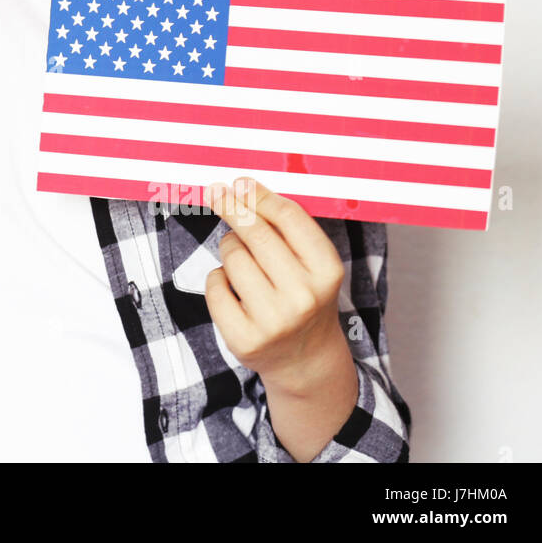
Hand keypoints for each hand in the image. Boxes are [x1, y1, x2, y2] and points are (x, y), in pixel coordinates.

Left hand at [204, 177, 348, 391]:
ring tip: (244, 264)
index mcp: (327, 271)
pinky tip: (234, 290)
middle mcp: (303, 296)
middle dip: (231, 208)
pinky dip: (218, 279)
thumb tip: (241, 188)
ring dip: (230, 249)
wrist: (304, 360)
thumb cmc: (303, 296)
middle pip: (255, 232)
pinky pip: (214, 284)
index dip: (259, 195)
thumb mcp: (312, 265)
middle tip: (215, 193)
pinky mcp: (243, 338)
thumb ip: (287, 230)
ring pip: (231, 255)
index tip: (239, 182)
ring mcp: (273, 320)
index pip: (288, 218)